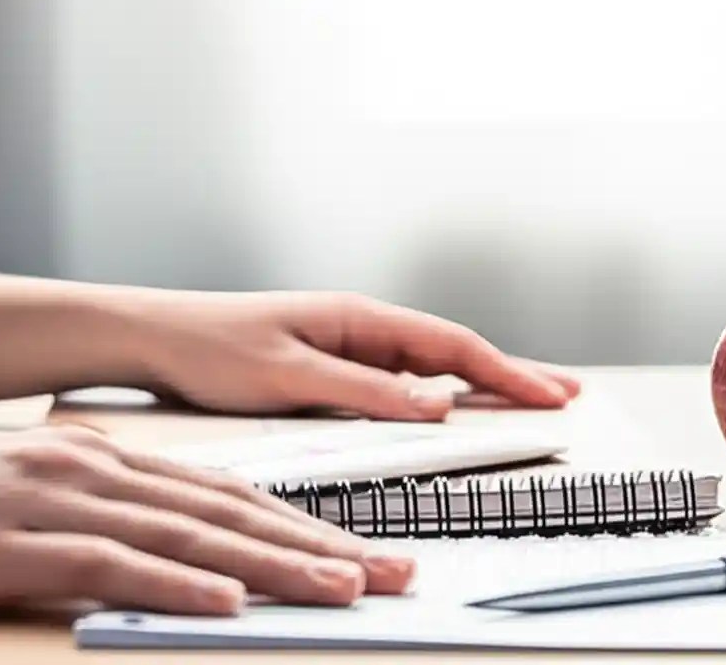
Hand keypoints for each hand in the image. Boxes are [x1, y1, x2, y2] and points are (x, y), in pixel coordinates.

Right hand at [0, 426, 414, 614]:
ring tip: (340, 588)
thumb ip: (119, 515)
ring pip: (191, 536)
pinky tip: (224, 605)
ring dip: (272, 566)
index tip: (366, 552)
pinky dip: (174, 586)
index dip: (305, 524)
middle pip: (233, 512)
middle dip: (319, 544)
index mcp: (117, 462)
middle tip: (389, 573)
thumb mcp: (49, 496)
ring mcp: (61, 504)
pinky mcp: (18, 543)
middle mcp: (104, 473)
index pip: (233, 495)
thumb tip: (188, 553)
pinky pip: (111, 566)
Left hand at [130, 290, 579, 419]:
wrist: (157, 337)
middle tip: (568, 391)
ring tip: (532, 397)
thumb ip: (366, 392)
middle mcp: (365, 328)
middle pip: (455, 352)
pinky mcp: (338, 367)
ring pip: (434, 368)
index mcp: (361, 318)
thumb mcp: (290, 377)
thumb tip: (439, 407)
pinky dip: (443, 394)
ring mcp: (354, 347)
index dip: (506, 373)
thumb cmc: (214, 348)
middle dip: (513, 373)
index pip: (452, 346)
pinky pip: (404, 382)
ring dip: (484, 384)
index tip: (550, 394)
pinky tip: (461, 406)